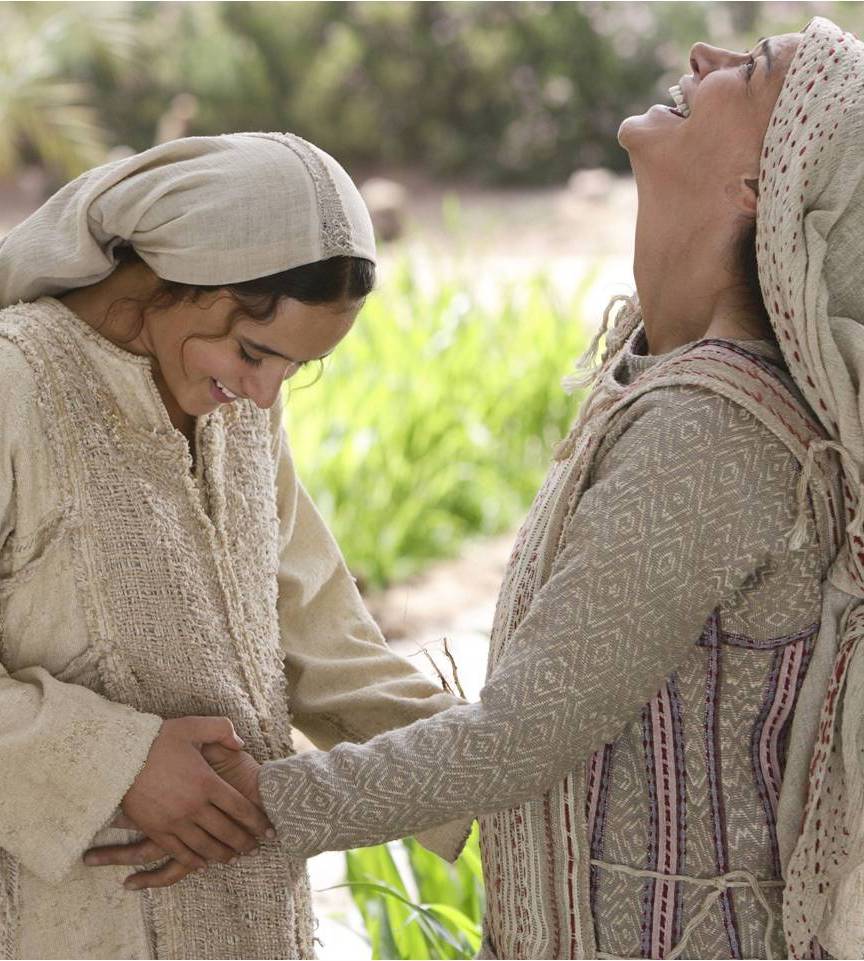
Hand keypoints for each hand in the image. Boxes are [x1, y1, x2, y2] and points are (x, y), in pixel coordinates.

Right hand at [84, 739, 267, 890]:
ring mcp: (174, 821)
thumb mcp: (193, 726)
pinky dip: (194, 861)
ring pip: (205, 847)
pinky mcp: (156, 830)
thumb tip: (240, 743)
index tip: (269, 831)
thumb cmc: (157, 740)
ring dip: (222, 855)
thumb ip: (222, 730)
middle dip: (244, 843)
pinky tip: (203, 864)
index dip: (257, 822)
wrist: (118, 757)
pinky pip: (179, 852)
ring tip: (234, 858)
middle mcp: (193, 806)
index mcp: (206, 782)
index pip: (240, 808)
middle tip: (256, 849)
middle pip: (226, 832)